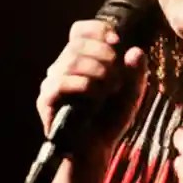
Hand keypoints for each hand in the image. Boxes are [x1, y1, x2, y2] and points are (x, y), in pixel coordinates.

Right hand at [36, 19, 147, 160]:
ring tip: (111, 89)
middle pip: (77, 43)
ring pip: (71, 61)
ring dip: (98, 71)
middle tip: (118, 77)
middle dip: (104, 55)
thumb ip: (137, 72)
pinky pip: (60, 82)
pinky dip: (84, 85)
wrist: (95, 152)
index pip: (79, 30)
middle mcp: (61, 68)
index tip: (117, 41)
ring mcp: (51, 84)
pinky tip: (97, 96)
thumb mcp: (132, 94)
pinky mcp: (45, 101)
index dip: (97, 30)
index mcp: (79, 60)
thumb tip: (135, 50)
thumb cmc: (110, 120)